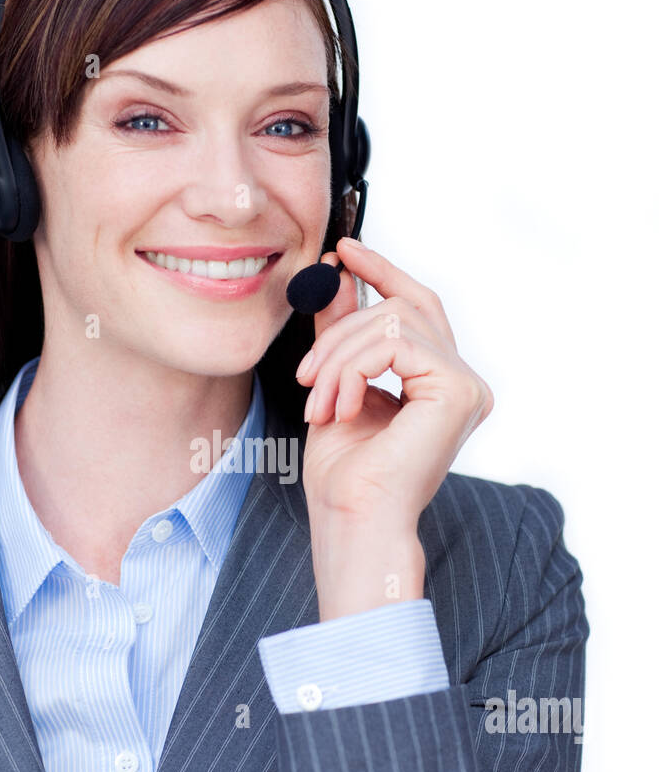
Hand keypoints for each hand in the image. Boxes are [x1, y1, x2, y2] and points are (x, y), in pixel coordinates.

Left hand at [296, 237, 493, 533]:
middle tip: (305, 372)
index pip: (418, 307)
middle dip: (343, 327)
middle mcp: (463, 382)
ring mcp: (466, 385)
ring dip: (339, 357)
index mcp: (440, 384)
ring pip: (394, 321)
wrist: (354, 520)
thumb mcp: (335, 386)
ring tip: (317, 401)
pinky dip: (354, 369)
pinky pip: (395, 343)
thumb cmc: (345, 475)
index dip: (382, 272)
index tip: (341, 252)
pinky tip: (340, 408)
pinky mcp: (458, 390)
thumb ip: (343, 332)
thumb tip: (337, 275)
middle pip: (405, 307)